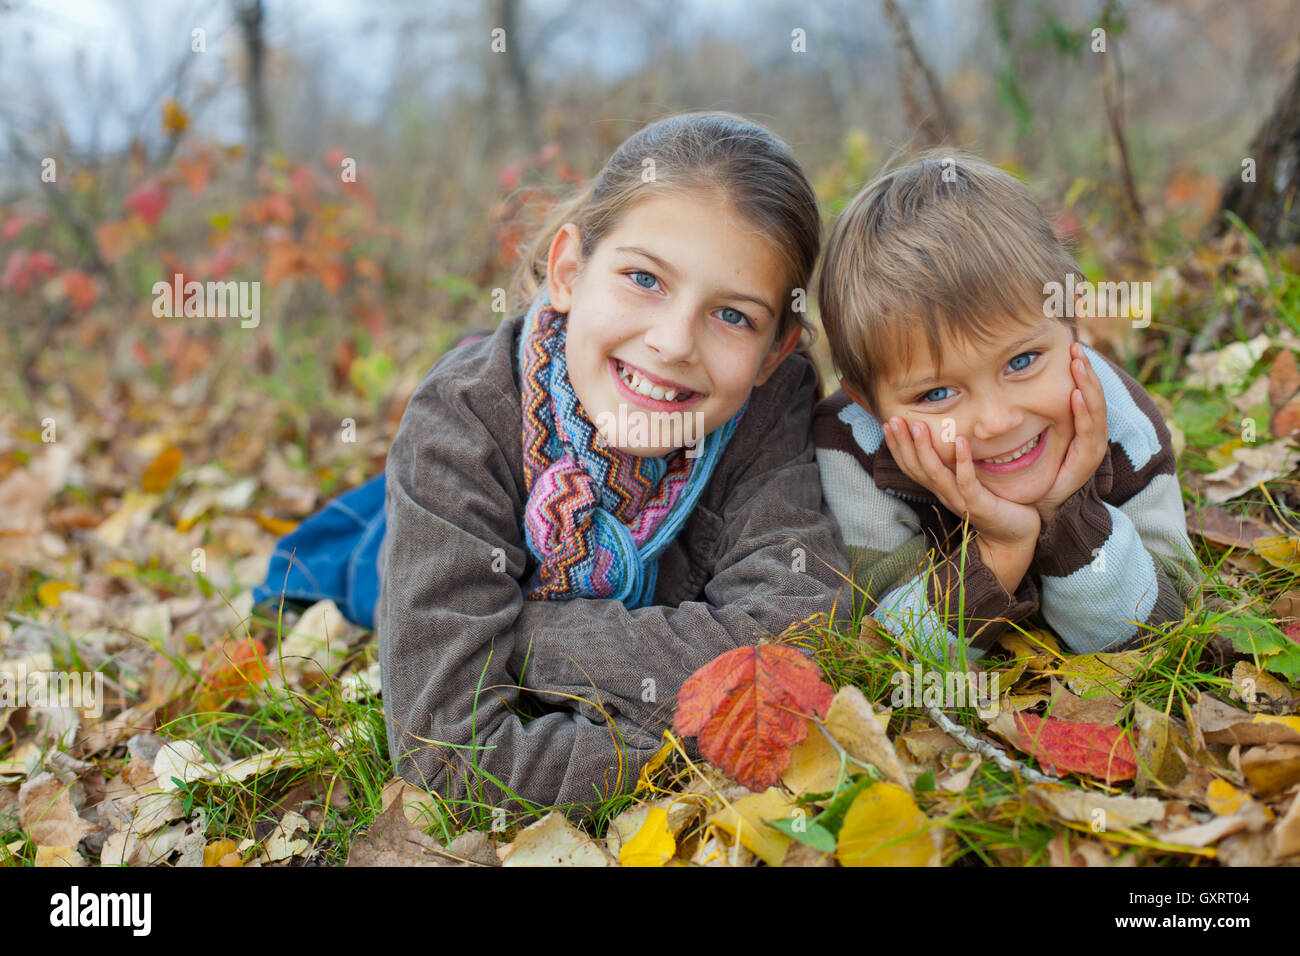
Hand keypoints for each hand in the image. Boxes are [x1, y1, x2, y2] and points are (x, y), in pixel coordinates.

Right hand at [883, 416, 1040, 547]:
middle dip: (903, 443)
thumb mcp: (969, 482)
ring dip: (924, 449)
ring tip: (919, 425)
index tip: (888, 424)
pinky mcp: (979, 505)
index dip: (897, 447)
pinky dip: (963, 461)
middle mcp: (944, 495)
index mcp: (939, 489)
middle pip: (917, 469)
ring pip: (935, 474)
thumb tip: (951, 436)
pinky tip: (960, 440)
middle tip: (893, 420)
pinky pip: (967, 482)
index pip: (911, 467)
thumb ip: (956, 465)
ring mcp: (960, 501)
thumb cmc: (994, 505)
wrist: (1012, 538)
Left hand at [1035, 342, 1108, 525]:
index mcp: (1080, 427)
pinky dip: (1083, 411)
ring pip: (1094, 409)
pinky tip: (1076, 395)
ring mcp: (1091, 447)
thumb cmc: (1036, 473)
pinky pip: (1088, 432)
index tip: (1072, 347)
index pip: (1084, 393)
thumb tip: (1012, 390)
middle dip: (1086, 370)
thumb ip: (1032, 416)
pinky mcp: (1086, 460)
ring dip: (1087, 384)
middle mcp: (1090, 434)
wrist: (1040, 507)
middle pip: (1093, 395)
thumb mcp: (1034, 439)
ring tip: (1078, 364)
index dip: (1081, 371)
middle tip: (1076, 347)